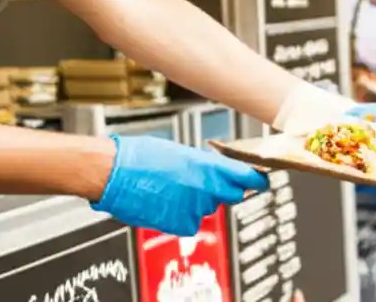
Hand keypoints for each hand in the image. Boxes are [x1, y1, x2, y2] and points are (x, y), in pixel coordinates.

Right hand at [92, 134, 267, 235]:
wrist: (114, 173)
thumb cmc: (140, 157)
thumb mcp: (178, 151)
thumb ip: (200, 164)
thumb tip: (211, 171)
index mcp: (207, 165)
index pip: (245, 177)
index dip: (255, 181)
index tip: (261, 182)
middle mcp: (206, 188)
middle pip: (229, 196)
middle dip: (221, 191)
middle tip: (200, 184)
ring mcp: (194, 208)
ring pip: (205, 209)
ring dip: (194, 202)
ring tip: (169, 190)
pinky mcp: (180, 224)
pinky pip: (189, 223)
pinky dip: (180, 217)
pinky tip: (164, 204)